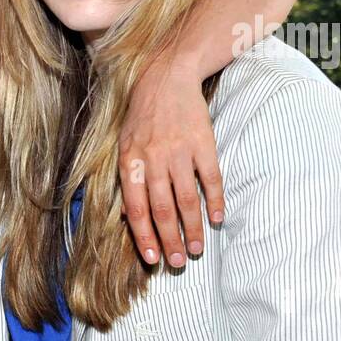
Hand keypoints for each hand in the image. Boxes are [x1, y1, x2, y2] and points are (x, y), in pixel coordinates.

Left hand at [118, 55, 224, 267]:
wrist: (166, 78)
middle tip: (178, 262)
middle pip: (162, 210)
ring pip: (186, 199)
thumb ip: (127, 181)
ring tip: (197, 249)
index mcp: (130, 163)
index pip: (136, 209)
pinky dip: (214, 201)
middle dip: (170, 240)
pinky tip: (217, 218)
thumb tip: (128, 218)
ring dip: (193, 228)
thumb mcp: (123, 146)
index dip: (144, 236)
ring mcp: (179, 152)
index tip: (153, 258)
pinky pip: (210, 179)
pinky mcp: (203, 143)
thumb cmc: (141, 117)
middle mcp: (153, 160)